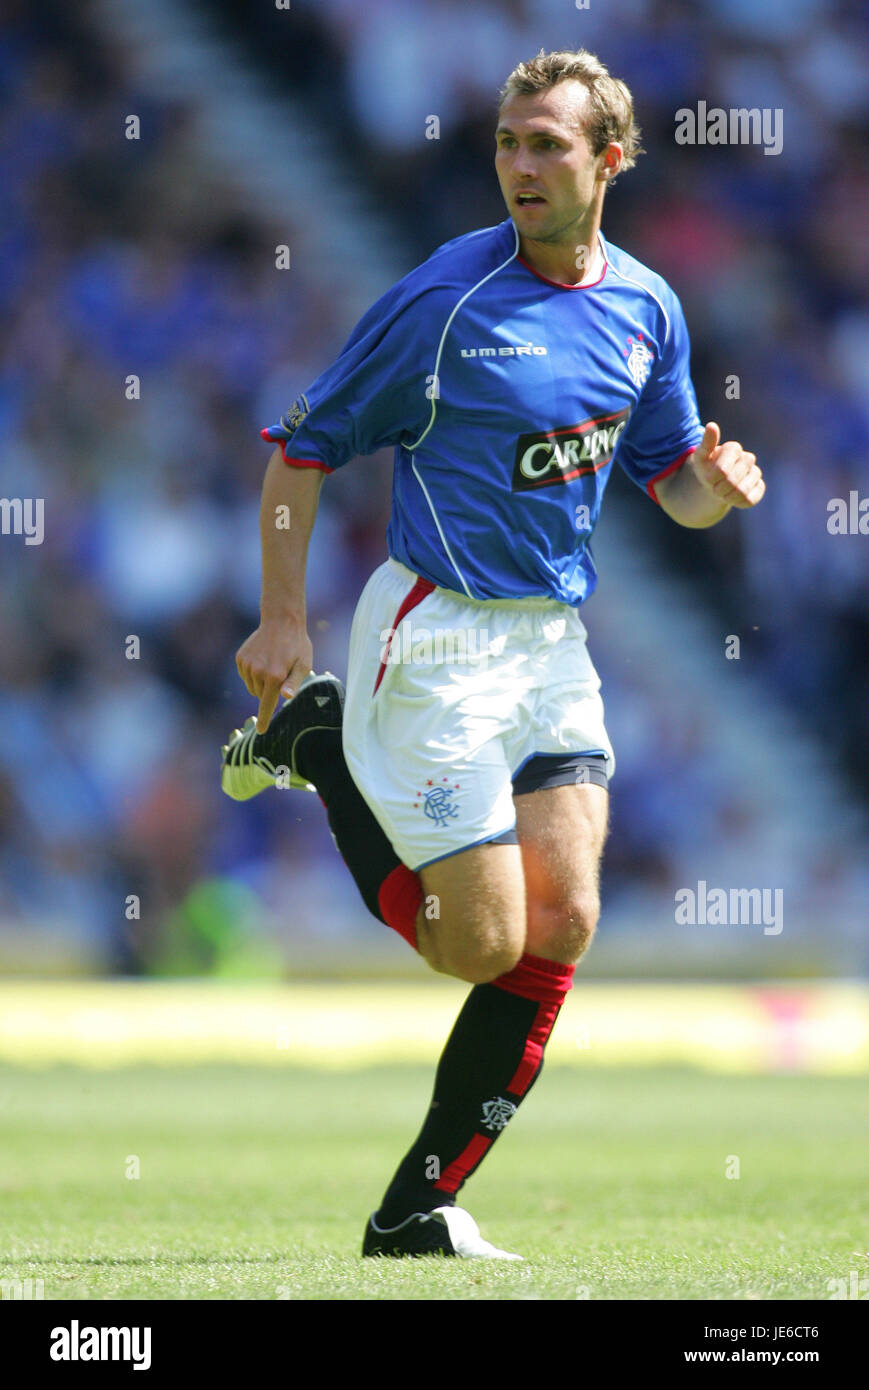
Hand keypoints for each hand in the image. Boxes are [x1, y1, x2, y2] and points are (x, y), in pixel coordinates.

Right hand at [235, 618, 312, 732]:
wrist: (281, 621)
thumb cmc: (297, 645)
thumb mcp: (303, 665)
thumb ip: (293, 683)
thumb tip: (286, 697)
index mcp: (274, 676)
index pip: (266, 705)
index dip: (264, 719)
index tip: (261, 731)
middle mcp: (258, 672)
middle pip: (260, 696)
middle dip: (269, 691)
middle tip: (281, 673)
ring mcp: (247, 664)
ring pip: (251, 686)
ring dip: (261, 682)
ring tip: (273, 664)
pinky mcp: (241, 658)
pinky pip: (245, 675)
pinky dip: (253, 672)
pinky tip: (263, 659)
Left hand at [687, 422, 764, 508]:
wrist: (714, 484)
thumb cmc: (707, 469)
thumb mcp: (701, 457)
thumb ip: (706, 443)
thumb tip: (712, 425)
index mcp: (734, 448)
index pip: (722, 470)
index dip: (712, 478)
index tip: (707, 479)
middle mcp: (748, 458)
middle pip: (732, 481)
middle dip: (719, 489)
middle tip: (714, 488)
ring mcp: (755, 472)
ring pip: (742, 491)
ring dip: (727, 497)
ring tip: (723, 493)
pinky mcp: (760, 487)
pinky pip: (751, 499)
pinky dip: (738, 502)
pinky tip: (733, 498)